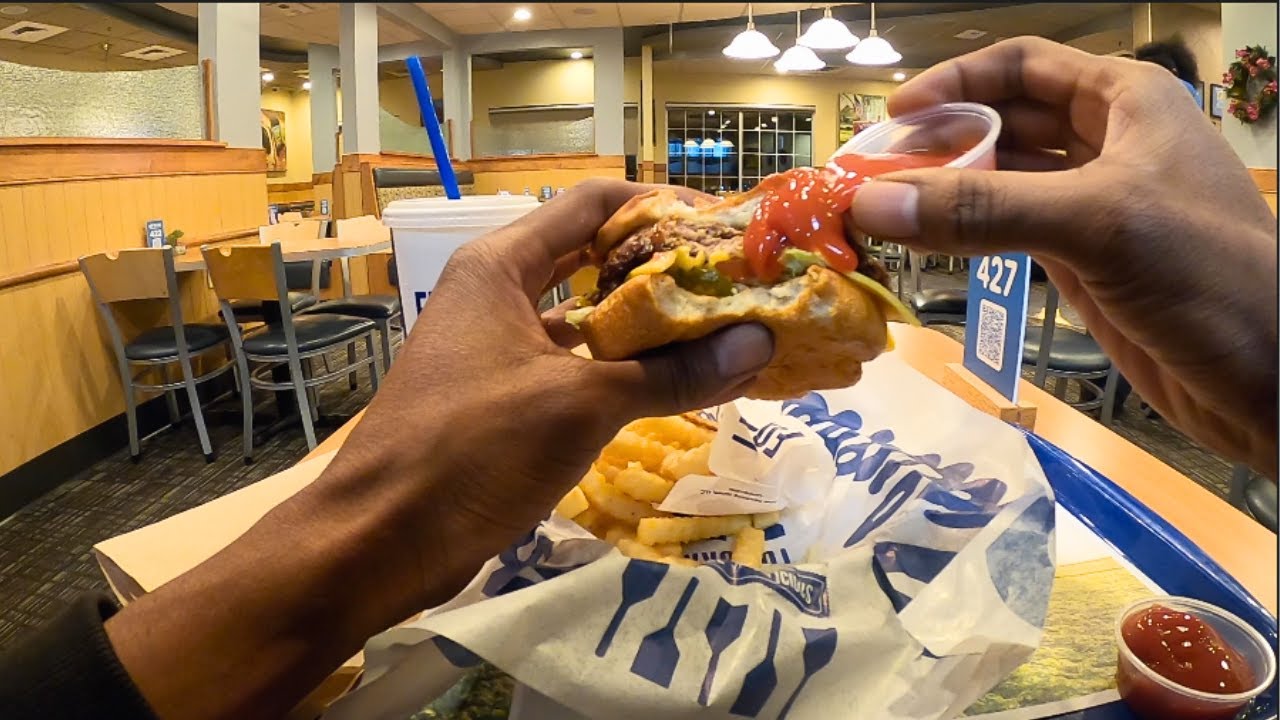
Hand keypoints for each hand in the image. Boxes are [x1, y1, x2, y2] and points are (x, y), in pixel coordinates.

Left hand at [105, 179, 773, 719]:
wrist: (380, 537)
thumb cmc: (474, 449)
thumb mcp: (581, 404)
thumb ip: (669, 373)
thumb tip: (758, 344)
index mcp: (502, 265)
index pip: (592, 204)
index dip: (659, 205)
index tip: (722, 228)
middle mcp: (494, 292)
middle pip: (588, 256)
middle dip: (657, 266)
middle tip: (729, 283)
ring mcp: (490, 345)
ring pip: (579, 316)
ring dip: (639, 321)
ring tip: (711, 331)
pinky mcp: (495, 396)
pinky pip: (567, 364)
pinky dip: (612, 369)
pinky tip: (661, 386)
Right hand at [850, 37, 1277, 476]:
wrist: (1268, 376)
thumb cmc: (1206, 275)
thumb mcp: (1095, 223)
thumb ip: (983, 211)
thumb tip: (873, 203)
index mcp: (1126, 102)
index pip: (1023, 67)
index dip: (956, 83)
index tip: (895, 115)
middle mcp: (1109, 144)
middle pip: (1005, 124)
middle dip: (941, 141)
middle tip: (874, 173)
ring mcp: (1094, 206)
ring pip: (1005, 181)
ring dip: (948, 192)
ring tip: (887, 213)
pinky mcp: (1083, 262)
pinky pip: (1010, 232)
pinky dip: (967, 236)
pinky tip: (928, 248)